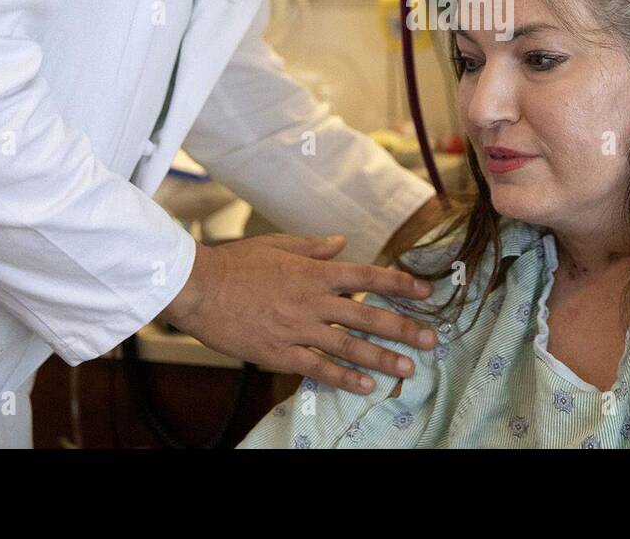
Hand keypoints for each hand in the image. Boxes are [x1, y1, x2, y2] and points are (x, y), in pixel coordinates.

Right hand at [160, 234, 436, 393]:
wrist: (198, 287)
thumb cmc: (235, 263)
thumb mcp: (278, 245)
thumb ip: (314, 247)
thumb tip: (342, 243)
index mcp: (316, 272)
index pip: (369, 277)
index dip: (400, 284)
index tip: (426, 292)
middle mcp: (314, 301)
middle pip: (369, 316)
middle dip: (403, 328)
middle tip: (431, 339)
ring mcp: (299, 329)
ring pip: (350, 347)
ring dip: (382, 358)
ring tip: (408, 368)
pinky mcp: (280, 353)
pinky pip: (319, 368)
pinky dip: (344, 378)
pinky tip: (366, 386)